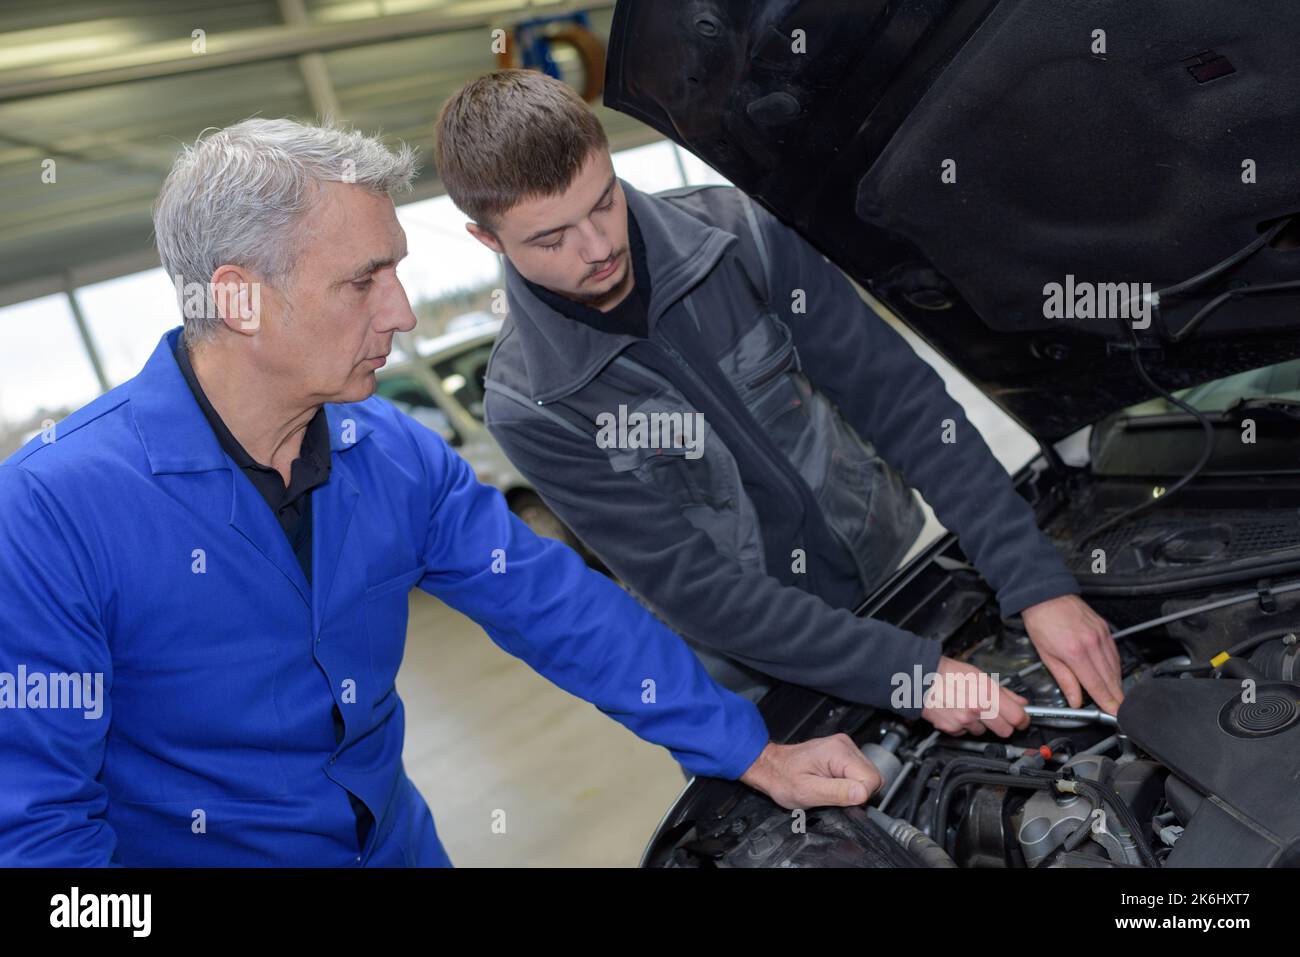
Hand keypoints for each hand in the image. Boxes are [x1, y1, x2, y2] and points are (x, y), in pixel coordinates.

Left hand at [739, 735, 880, 808]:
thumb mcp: (808, 791)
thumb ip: (837, 792)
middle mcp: (844, 745)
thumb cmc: (783, 778)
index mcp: (838, 752)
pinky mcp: (844, 753)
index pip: (871, 779)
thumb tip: (862, 794)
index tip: (840, 798)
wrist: (772, 767)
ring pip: (868, 776)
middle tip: (833, 794)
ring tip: (830, 788)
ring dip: (853, 787)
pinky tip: (832, 783)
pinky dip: (850, 782)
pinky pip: (859, 772)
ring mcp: (845, 747)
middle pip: (873, 777)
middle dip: (857, 792)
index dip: (859, 796)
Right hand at [921, 655, 1029, 736]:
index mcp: (987, 692)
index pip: (1018, 717)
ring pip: (984, 732)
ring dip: (981, 724)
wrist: (920, 679)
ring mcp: (964, 721)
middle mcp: (977, 708)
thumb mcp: (980, 675)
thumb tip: (1020, 702)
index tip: (1022, 719)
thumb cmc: (947, 673)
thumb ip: (1003, 691)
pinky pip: (965, 732)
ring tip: (970, 709)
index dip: (1023, 719)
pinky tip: (957, 712)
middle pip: (1005, 731)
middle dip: (1004, 725)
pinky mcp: (952, 729)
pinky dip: (963, 726)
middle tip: (998, 716)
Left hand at [1021, 594, 1122, 713]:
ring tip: (1118, 697)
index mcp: (1076, 653)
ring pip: (1116, 666)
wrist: (1045, 594)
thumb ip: (1064, 680)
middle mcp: (1092, 644)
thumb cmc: (1041, 622)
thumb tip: (1075, 701)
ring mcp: (1101, 635)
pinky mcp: (1105, 628)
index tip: (1115, 714)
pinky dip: (1116, 667)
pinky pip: (1115, 653)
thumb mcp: (1046, 656)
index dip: (1108, 702)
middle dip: (1117, 697)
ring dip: (1117, 683)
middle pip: (1110, 678)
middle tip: (1121, 711)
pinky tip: (1114, 675)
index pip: (1097, 685)